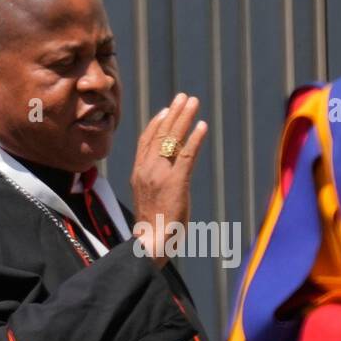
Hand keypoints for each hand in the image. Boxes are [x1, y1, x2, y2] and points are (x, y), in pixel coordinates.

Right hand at [130, 93, 207, 265]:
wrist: (149, 243)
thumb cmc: (152, 226)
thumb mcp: (148, 198)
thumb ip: (153, 182)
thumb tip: (165, 176)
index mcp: (138, 172)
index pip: (146, 140)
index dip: (156, 123)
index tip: (166, 109)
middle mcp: (146, 169)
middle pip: (160, 133)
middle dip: (174, 113)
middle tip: (184, 97)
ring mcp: (160, 174)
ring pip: (173, 139)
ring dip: (185, 118)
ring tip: (193, 103)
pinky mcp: (176, 182)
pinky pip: (187, 155)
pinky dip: (195, 139)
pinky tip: (202, 126)